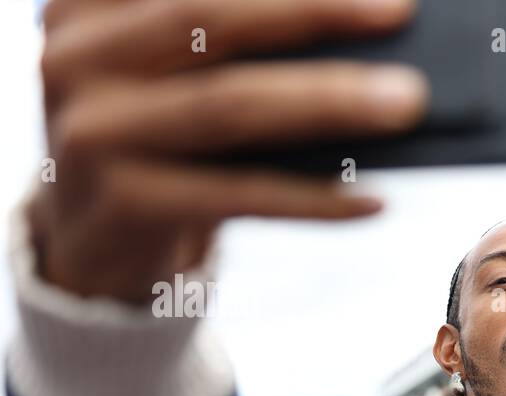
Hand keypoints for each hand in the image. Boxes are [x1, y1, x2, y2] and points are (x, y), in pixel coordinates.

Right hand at [32, 0, 427, 301]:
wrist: (94, 239)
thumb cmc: (161, 140)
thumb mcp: (176, 71)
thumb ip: (235, 37)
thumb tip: (366, 25)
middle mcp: (78, 51)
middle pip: (214, 18)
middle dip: (315, 10)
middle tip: (398, 12)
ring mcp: (93, 128)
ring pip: (228, 104)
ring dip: (328, 100)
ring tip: (404, 102)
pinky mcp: (122, 201)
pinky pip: (239, 194)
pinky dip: (313, 197)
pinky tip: (371, 198)